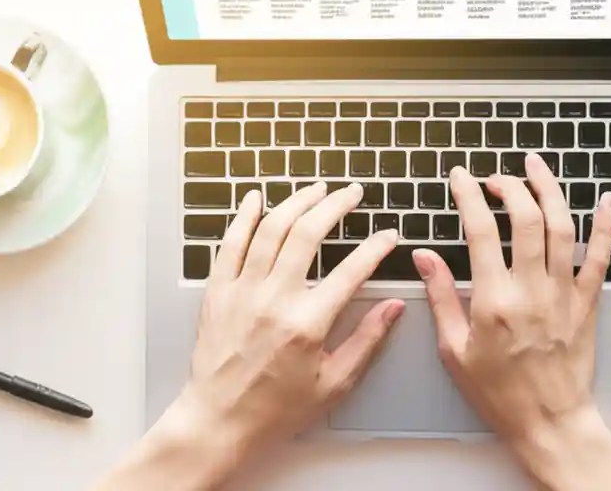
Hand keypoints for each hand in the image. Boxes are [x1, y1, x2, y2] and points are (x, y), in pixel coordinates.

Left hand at [96, 182, 403, 490]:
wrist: (219, 421)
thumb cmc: (275, 410)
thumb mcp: (334, 384)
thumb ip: (366, 341)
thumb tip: (393, 309)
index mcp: (306, 324)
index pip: (351, 271)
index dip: (375, 248)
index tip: (388, 235)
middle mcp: (273, 300)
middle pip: (307, 234)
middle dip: (335, 205)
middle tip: (353, 193)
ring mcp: (242, 292)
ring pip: (270, 229)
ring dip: (296, 202)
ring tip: (316, 189)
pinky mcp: (218, 293)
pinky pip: (230, 244)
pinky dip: (244, 217)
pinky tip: (256, 199)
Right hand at [412, 154, 610, 490]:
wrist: (548, 421)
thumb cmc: (499, 393)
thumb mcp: (454, 349)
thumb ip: (440, 297)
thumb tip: (424, 257)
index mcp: (494, 301)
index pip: (480, 231)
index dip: (468, 196)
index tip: (460, 178)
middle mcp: (531, 290)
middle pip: (525, 219)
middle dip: (509, 186)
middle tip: (495, 177)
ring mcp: (563, 294)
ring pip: (562, 227)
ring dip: (549, 189)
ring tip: (535, 167)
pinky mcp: (587, 303)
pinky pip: (601, 256)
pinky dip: (605, 225)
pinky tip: (605, 201)